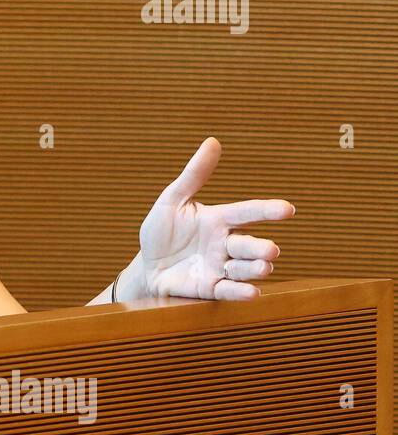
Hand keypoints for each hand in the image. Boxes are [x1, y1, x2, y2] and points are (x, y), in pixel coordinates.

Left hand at [135, 137, 294, 300]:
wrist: (146, 267)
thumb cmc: (161, 232)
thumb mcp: (172, 201)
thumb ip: (193, 175)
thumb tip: (213, 142)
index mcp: (219, 220)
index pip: (247, 213)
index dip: (267, 210)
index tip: (288, 209)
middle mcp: (225, 244)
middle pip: (249, 245)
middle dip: (261, 247)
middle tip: (271, 249)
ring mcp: (220, 268)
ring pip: (245, 268)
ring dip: (256, 268)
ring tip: (265, 265)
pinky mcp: (210, 289)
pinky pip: (228, 291)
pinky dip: (241, 292)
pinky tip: (253, 291)